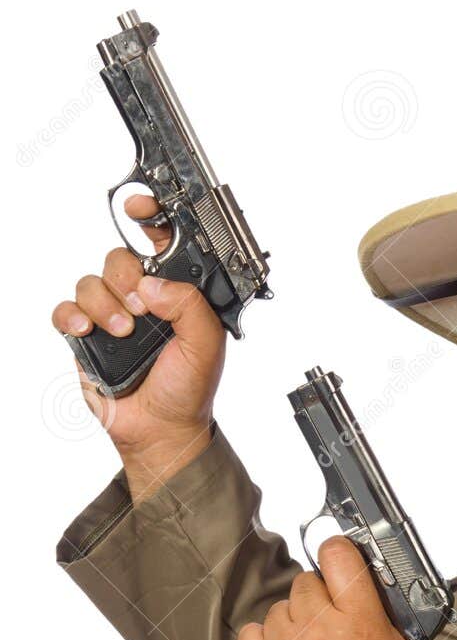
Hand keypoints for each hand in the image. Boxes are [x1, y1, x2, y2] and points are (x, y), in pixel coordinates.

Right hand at [52, 193, 225, 498]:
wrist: (160, 431)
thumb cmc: (188, 390)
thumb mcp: (207, 344)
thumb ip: (190, 304)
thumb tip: (152, 284)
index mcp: (176, 293)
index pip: (162, 243)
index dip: (152, 219)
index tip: (142, 208)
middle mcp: (143, 298)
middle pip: (120, 258)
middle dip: (126, 277)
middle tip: (140, 308)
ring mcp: (112, 314)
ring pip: (91, 281)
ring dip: (104, 304)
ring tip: (122, 333)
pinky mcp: (86, 335)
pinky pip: (65, 310)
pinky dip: (72, 317)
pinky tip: (88, 333)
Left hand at [234, 535, 431, 639]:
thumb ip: (399, 625)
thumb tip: (391, 600)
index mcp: (360, 621)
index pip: (338, 554)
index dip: (338, 553)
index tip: (338, 560)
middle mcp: (318, 628)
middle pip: (306, 583)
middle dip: (319, 601)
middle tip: (330, 630)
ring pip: (280, 609)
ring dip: (293, 626)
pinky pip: (252, 632)